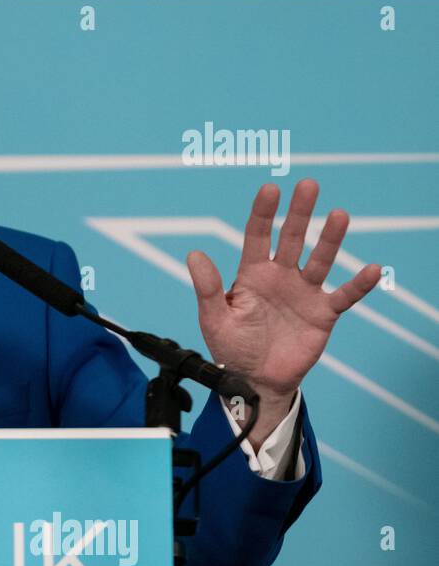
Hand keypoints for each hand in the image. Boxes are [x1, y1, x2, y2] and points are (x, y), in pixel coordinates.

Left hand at [186, 179, 380, 443]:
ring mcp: (303, 293)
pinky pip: (344, 296)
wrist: (254, 380)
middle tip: (308, 185)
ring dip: (330, 239)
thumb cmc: (231, 348)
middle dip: (299, 213)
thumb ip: (209, 288)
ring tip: (340, 215)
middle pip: (291, 239)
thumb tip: (194, 254)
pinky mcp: (322, 314)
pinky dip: (358, 285)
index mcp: (251, 275)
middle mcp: (280, 277)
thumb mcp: (214, 318)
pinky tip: (372, 269)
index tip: (270, 188)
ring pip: (320, 260)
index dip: (263, 213)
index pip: (257, 237)